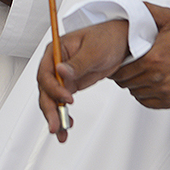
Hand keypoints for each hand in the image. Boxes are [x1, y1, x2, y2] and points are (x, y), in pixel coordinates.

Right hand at [36, 20, 130, 141]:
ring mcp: (63, 76)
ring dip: (55, 116)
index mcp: (57, 50)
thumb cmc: (108, 38)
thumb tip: (60, 70)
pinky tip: (67, 125)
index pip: (46, 72)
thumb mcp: (94, 50)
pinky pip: (62, 102)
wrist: (123, 42)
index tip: (67, 98)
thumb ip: (77, 63)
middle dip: (50, 109)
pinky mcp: (71, 84)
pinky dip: (63, 114)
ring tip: (61, 132)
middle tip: (56, 125)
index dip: (53, 88)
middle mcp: (56, 64)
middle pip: (46, 89)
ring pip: (52, 99)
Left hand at [113, 3, 169, 107]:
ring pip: (135, 92)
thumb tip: (133, 6)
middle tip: (128, 66)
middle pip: (126, 82)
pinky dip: (144, 94)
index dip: (117, 66)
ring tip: (139, 73)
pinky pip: (146, 102)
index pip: (121, 70)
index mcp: (153, 58)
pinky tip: (148, 83)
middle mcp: (157, 76)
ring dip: (134, 84)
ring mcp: (163, 90)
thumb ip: (150, 11)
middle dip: (123, 75)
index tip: (120, 61)